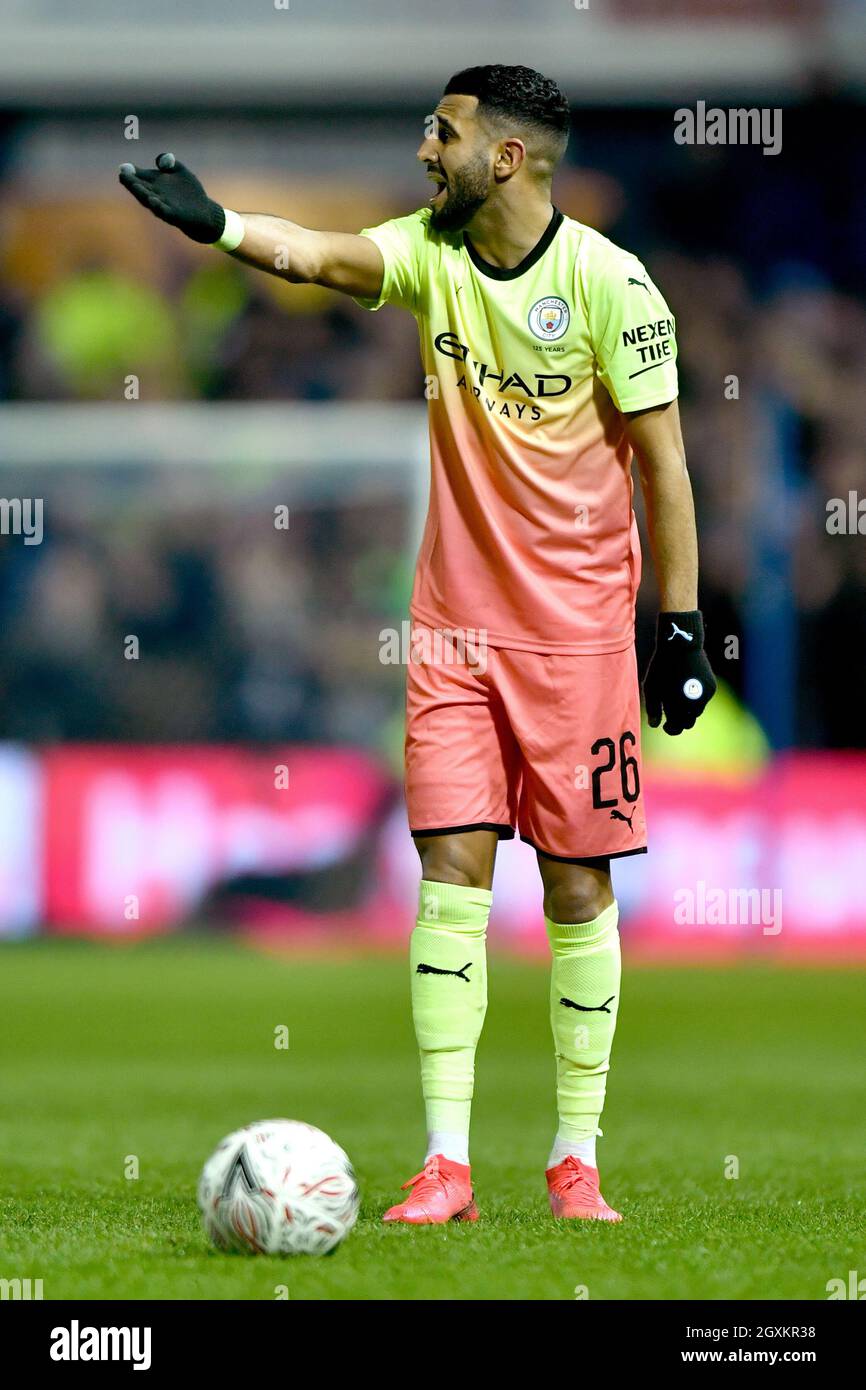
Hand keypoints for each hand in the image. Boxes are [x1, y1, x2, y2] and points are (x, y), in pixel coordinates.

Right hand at [118, 152, 225, 243]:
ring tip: (134, 186)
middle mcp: (156, 195)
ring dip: (142, 194)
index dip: (131, 173)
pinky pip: (165, 212)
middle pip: (142, 189)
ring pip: (150, 201)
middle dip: (132, 183)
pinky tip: (154, 201)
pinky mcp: (175, 216)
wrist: (203, 212)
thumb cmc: (188, 192)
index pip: (140, 177)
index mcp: (155, 184)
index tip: (123, 167)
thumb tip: (162, 159)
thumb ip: (170, 163)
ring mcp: (164, 207)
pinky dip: (159, 207)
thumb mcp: (180, 172)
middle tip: (123, 176)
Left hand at [643, 611, 716, 734]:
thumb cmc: (662, 667)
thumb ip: (653, 708)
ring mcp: (705, 695)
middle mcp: (694, 703)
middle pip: (689, 722)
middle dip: (680, 721)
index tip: (665, 726)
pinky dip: (695, 699)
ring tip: (678, 700)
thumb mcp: (651, 687)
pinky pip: (704, 699)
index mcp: (678, 705)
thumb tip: (655, 725)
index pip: (677, 727)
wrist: (681, 645)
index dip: (671, 729)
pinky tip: (686, 688)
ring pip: (697, 711)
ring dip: (688, 710)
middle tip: (672, 717)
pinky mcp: (711, 687)